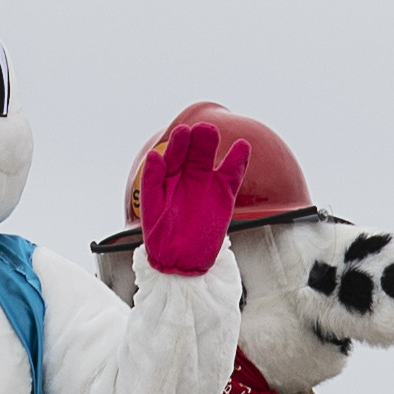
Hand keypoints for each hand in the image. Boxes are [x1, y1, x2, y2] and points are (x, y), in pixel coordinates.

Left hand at [131, 117, 249, 277]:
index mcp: (167, 178)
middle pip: (192, 153)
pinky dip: (238, 161)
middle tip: (202, 130)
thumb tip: (154, 155)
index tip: (183, 133)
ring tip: (213, 133)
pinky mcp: (224, 195)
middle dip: (196, 141)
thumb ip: (153, 182)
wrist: (181, 263)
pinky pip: (232, 175)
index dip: (178, 144)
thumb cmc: (161, 237)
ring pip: (210, 160)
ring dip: (212, 146)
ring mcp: (206, 185)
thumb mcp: (152, 210)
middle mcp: (186, 177)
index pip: (173, 155)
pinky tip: (242, 147)